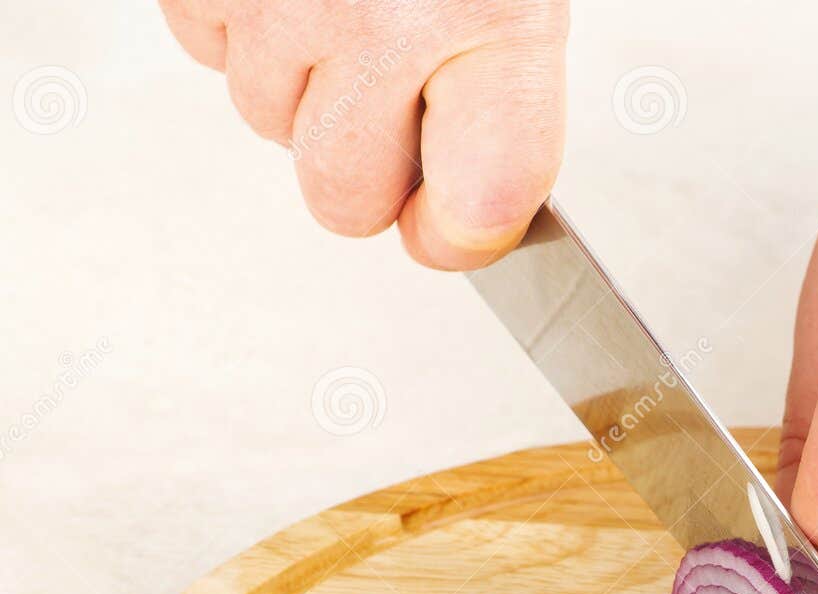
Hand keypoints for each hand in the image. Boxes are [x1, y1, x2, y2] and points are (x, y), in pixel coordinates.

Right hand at [159, 0, 566, 267]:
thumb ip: (500, 108)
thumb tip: (457, 224)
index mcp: (499, 20)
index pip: (480, 207)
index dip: (457, 235)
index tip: (448, 227)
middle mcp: (387, 14)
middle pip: (347, 197)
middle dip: (364, 166)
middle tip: (391, 92)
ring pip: (267, 122)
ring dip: (299, 83)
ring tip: (343, 4)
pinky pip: (206, 43)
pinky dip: (239, 22)